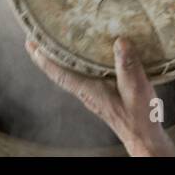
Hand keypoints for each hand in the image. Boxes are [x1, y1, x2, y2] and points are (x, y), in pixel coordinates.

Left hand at [26, 37, 174, 156]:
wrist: (143, 137)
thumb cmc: (139, 118)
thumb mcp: (136, 89)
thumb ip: (128, 66)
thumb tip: (120, 41)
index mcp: (88, 89)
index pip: (59, 72)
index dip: (43, 57)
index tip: (30, 41)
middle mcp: (85, 91)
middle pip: (58, 71)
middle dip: (45, 54)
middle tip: (34, 36)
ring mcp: (91, 93)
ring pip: (68, 73)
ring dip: (58, 58)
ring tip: (53, 41)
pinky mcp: (100, 94)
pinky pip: (80, 75)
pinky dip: (74, 63)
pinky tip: (81, 56)